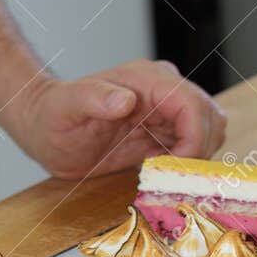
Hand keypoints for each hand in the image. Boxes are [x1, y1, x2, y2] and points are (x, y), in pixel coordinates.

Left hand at [20, 59, 225, 181]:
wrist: (46, 129)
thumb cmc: (52, 115)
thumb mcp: (67, 107)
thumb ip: (93, 98)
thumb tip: (126, 100)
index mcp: (147, 80)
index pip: (192, 104)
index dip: (194, 137)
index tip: (175, 165)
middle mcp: (162, 92)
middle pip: (209, 119)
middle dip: (199, 150)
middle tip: (172, 176)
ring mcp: (165, 113)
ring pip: (207, 134)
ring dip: (195, 159)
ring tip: (163, 175)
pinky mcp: (163, 134)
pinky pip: (192, 148)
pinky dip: (185, 166)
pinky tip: (158, 174)